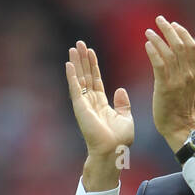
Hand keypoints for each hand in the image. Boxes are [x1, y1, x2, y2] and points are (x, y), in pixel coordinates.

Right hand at [65, 40, 133, 186]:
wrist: (113, 150)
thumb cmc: (120, 140)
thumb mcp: (126, 118)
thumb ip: (123, 104)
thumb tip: (121, 90)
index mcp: (101, 104)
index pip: (96, 80)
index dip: (93, 66)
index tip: (91, 52)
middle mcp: (91, 103)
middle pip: (86, 76)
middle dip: (83, 59)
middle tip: (79, 43)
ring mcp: (84, 104)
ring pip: (79, 79)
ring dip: (76, 63)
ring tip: (74, 47)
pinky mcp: (80, 107)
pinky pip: (75, 88)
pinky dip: (72, 76)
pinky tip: (69, 63)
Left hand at [145, 15, 194, 149]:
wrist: (180, 127)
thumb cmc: (184, 110)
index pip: (191, 46)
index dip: (182, 33)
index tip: (173, 25)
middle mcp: (188, 75)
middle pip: (180, 44)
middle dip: (169, 29)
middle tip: (159, 20)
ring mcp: (177, 81)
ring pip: (169, 52)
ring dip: (158, 38)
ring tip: (149, 30)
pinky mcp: (165, 87)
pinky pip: (159, 64)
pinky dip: (153, 51)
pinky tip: (147, 44)